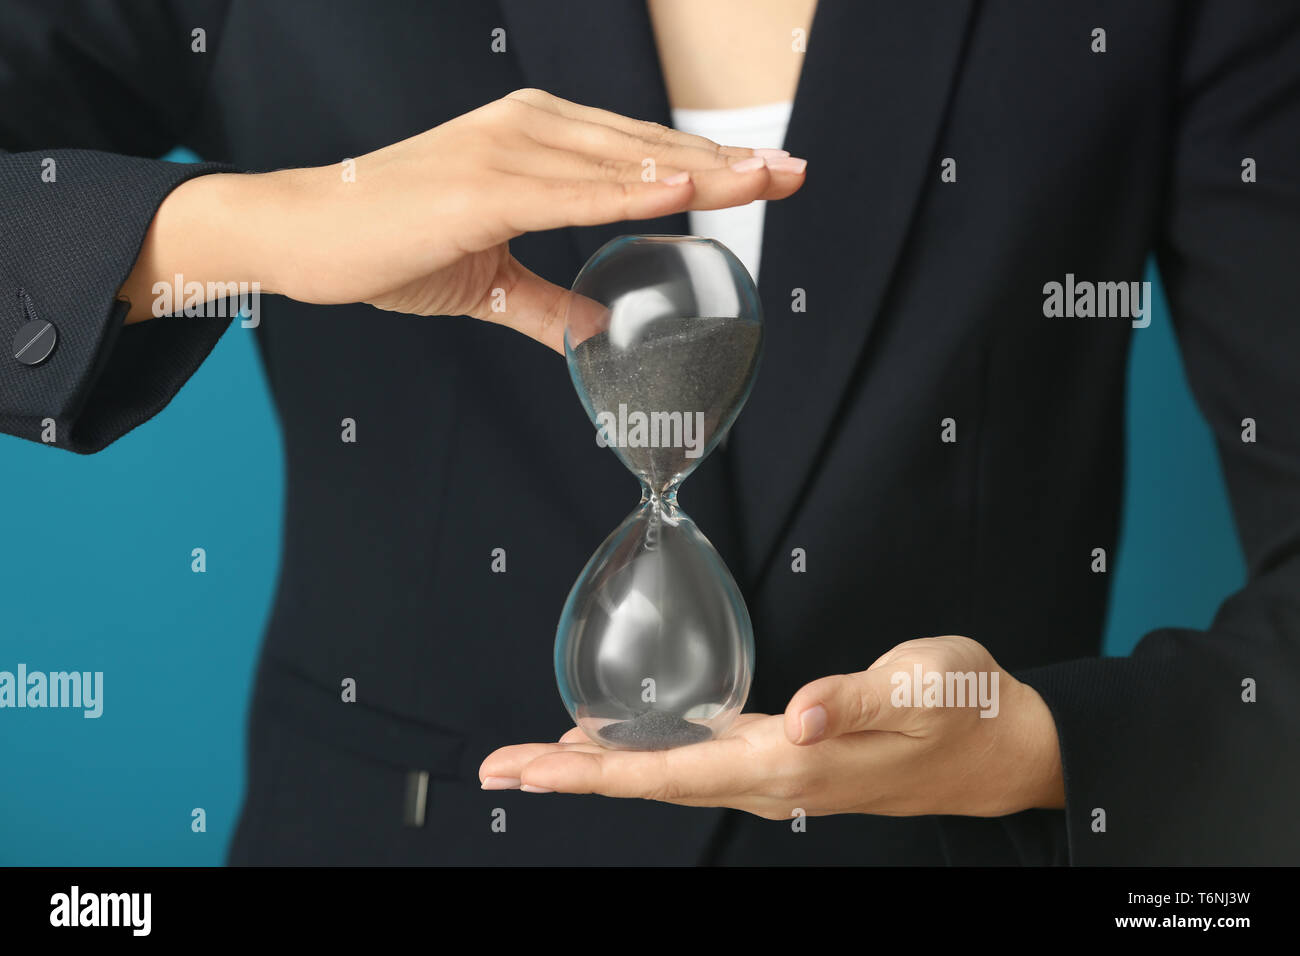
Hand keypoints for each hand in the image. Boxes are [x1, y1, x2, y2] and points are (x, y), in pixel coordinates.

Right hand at [119, 88, 806, 351]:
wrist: (305, 233)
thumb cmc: (389, 243)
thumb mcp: (488, 279)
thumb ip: (548, 303)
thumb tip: (601, 328)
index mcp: (531, 141)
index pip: (637, 151)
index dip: (707, 165)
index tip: (770, 176)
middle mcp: (526, 130)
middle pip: (647, 146)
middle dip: (728, 163)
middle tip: (797, 173)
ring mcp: (505, 151)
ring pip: (623, 161)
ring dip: (701, 171)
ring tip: (767, 180)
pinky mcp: (483, 186)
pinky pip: (573, 190)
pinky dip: (631, 189)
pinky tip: (684, 186)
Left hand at [479, 636, 1063, 818]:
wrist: (1005, 750)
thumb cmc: (967, 708)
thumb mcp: (923, 686)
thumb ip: (855, 699)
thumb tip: (799, 715)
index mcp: (794, 761)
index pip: (672, 773)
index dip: (593, 771)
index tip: (529, 769)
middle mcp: (774, 778)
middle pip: (651, 783)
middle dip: (571, 775)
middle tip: (499, 768)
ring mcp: (779, 775)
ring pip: (668, 778)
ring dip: (599, 768)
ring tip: (538, 758)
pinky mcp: (789, 760)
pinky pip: (697, 766)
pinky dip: (645, 757)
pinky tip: (622, 743)